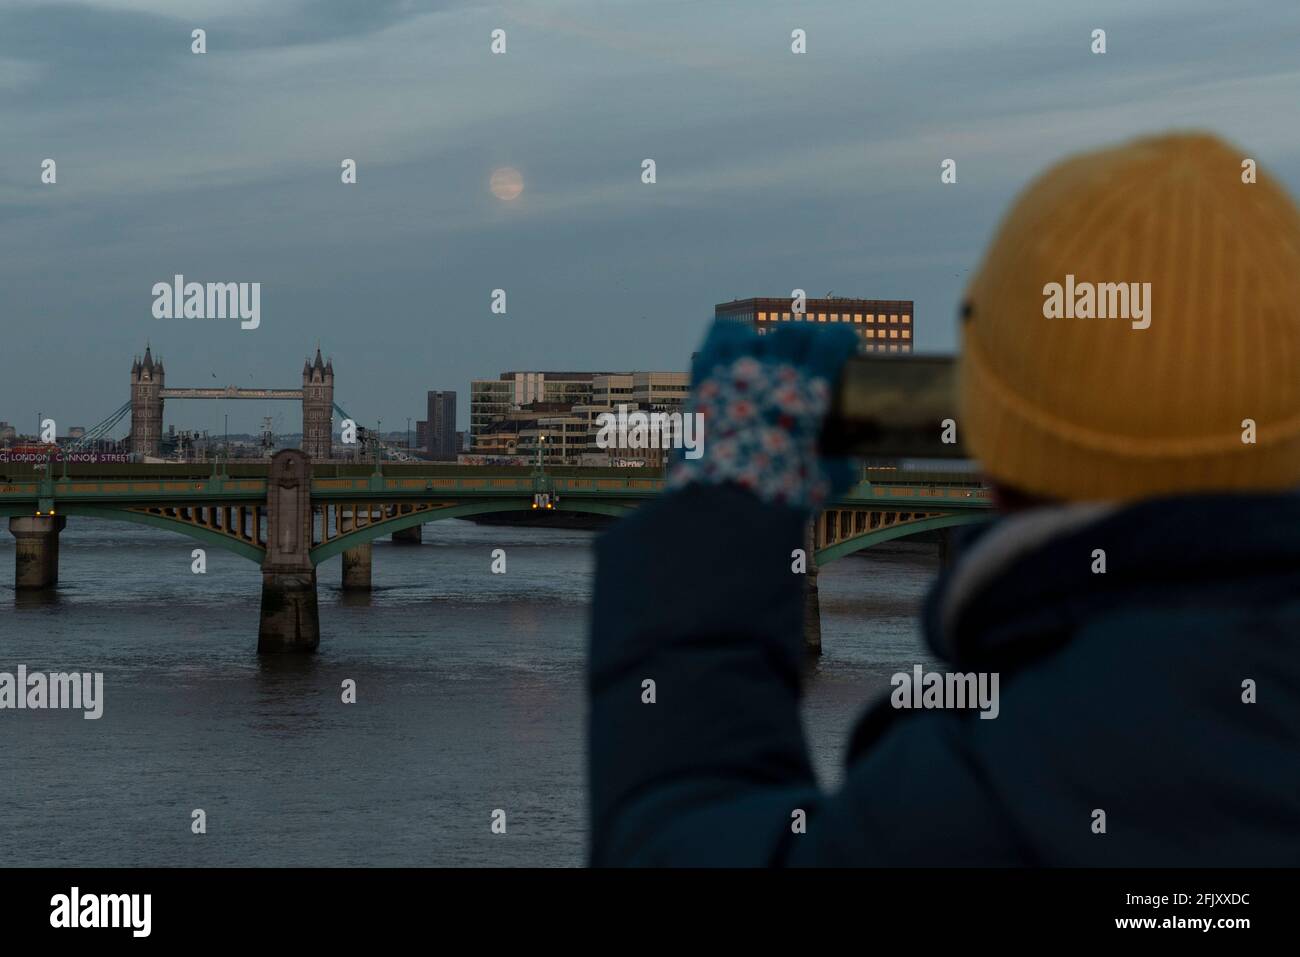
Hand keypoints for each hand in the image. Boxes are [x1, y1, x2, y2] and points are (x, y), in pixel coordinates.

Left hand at [667, 320, 858, 509]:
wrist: (722, 505)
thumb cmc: (775, 496)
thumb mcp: (819, 485)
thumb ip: (836, 471)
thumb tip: (848, 468)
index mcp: (806, 390)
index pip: (832, 340)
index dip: (844, 338)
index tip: (849, 346)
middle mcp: (770, 373)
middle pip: (794, 331)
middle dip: (808, 338)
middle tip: (811, 354)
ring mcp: (733, 373)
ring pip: (753, 333)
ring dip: (766, 341)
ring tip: (770, 357)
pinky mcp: (704, 381)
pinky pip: (718, 338)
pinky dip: (730, 339)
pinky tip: (735, 354)